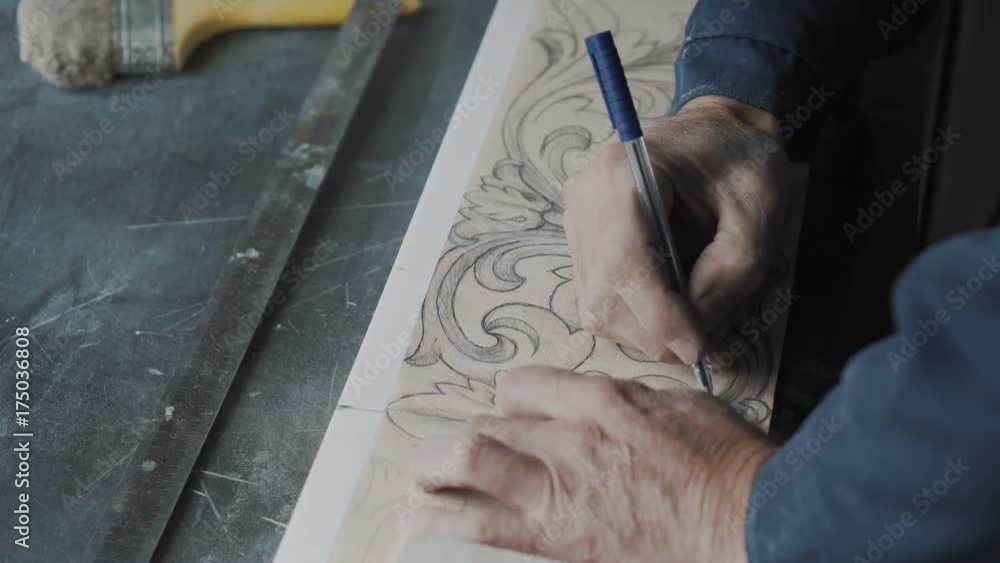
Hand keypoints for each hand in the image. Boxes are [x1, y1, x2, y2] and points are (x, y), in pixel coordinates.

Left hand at [409, 367, 773, 562]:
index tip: (511, 419)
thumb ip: (625, 398)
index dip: (507, 402)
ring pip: (468, 456)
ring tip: (425, 475)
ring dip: (437, 464)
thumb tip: (597, 400)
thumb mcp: (677, 403)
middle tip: (462, 452)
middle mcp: (568, 436)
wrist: (749, 518)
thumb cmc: (724, 462)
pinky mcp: (558, 538)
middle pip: (489, 421)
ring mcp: (559, 487)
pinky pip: (482, 527)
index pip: (520, 386)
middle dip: (470, 437)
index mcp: (599, 399)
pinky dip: (446, 522)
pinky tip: (425, 524)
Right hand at [563, 96, 787, 362]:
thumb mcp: (757, 216)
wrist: (718, 129)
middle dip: (652, 333)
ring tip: (686, 325)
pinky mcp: (581, 238)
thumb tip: (692, 339)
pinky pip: (595, 298)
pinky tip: (665, 308)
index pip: (626, 267)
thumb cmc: (741, 161)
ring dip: (641, 331)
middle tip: (699, 345)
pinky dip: (631, 318)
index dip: (659, 319)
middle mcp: (585, 196)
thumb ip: (727, 279)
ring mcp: (576, 218)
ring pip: (595, 305)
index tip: (698, 348)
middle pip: (603, 294)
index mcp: (625, 175)